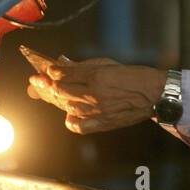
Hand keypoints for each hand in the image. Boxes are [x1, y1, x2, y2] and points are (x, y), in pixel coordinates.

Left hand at [27, 57, 167, 133]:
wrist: (153, 94)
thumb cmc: (133, 76)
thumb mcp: (107, 63)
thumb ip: (83, 65)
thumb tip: (63, 65)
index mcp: (96, 76)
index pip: (64, 75)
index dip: (50, 73)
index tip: (43, 71)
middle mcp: (94, 94)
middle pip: (61, 91)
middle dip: (46, 86)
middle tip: (37, 82)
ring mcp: (97, 111)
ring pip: (67, 107)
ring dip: (56, 100)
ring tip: (51, 94)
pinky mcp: (102, 123)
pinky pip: (78, 125)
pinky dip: (71, 119)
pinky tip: (69, 113)